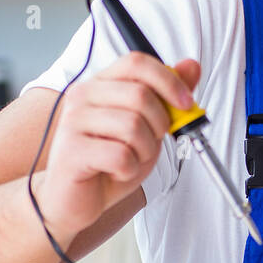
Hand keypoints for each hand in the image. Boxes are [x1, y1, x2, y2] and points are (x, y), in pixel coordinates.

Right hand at [35, 52, 200, 239]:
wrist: (72, 200)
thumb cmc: (108, 162)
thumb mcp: (147, 127)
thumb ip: (167, 98)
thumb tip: (190, 66)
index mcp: (101, 84)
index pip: (136, 62)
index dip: (168, 80)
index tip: (185, 103)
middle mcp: (82, 96)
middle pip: (140, 95)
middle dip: (159, 125)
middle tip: (150, 143)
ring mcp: (73, 122)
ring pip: (133, 126)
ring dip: (145, 151)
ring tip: (131, 159)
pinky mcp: (71, 151)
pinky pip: (120, 156)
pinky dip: (129, 169)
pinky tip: (117, 171)